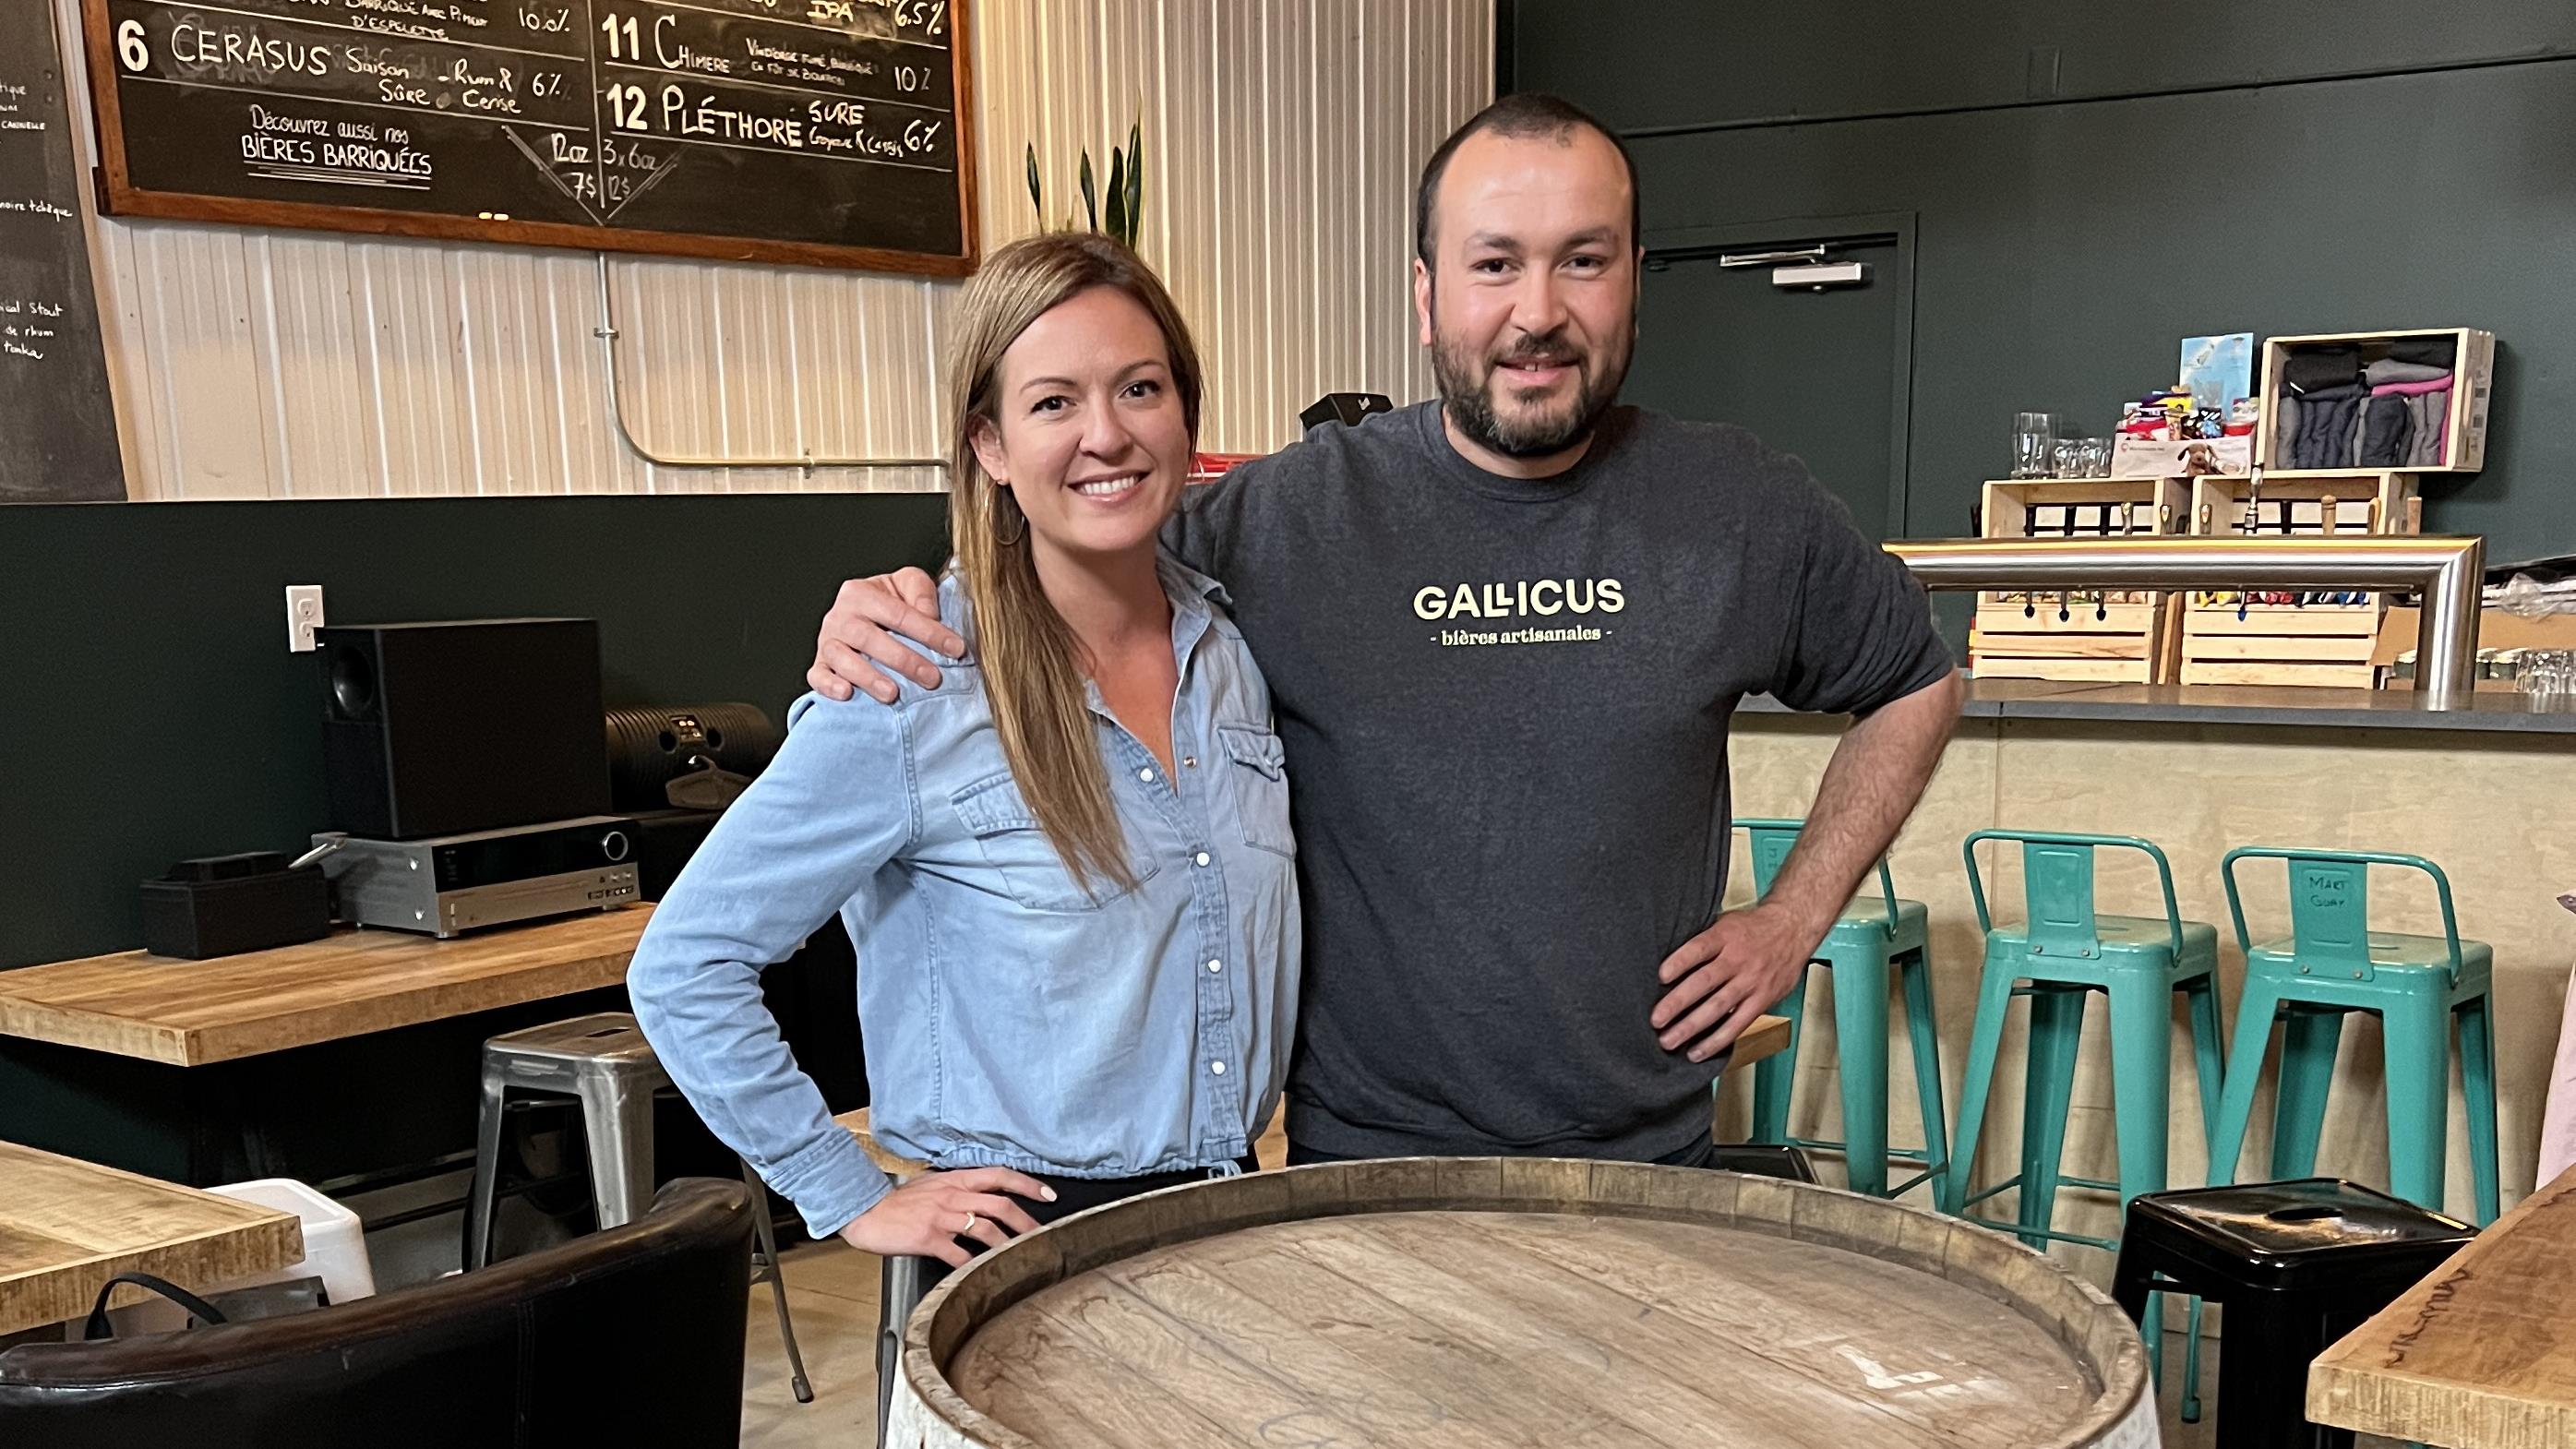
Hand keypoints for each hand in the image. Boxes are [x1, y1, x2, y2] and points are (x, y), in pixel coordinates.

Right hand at [806, 567, 963, 703]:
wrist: (863, 613)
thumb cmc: (890, 603)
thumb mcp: (908, 584)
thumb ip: (921, 591)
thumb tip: (930, 615)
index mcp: (861, 593)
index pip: (898, 613)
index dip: (929, 632)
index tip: (956, 649)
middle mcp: (840, 616)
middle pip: (870, 638)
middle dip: (904, 660)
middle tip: (932, 678)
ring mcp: (827, 641)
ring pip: (843, 659)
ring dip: (868, 677)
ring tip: (893, 693)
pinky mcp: (820, 664)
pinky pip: (818, 676)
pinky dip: (829, 685)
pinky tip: (847, 693)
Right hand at [836, 1167, 1053, 1268]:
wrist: (866, 1212)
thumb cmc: (898, 1202)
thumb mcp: (931, 1185)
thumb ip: (957, 1188)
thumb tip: (982, 1194)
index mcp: (955, 1180)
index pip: (1000, 1175)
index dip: (1027, 1184)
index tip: (1048, 1195)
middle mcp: (952, 1195)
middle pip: (1000, 1204)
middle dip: (1026, 1220)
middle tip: (1044, 1235)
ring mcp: (941, 1217)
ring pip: (985, 1228)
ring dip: (1008, 1243)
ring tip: (1022, 1256)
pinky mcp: (929, 1238)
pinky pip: (959, 1254)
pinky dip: (975, 1264)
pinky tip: (985, 1273)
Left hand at [1650, 902, 1823, 1062]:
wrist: (1794, 929)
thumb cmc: (1754, 927)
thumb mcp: (1726, 922)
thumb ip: (1702, 941)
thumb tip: (1668, 963)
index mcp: (1725, 936)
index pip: (1699, 948)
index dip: (1679, 962)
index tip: (1660, 976)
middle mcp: (1738, 959)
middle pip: (1704, 982)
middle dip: (1677, 1003)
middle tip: (1656, 1020)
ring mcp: (1751, 982)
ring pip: (1718, 1007)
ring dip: (1691, 1027)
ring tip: (1669, 1040)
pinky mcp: (1762, 1000)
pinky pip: (1738, 1024)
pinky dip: (1717, 1040)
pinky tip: (1698, 1050)